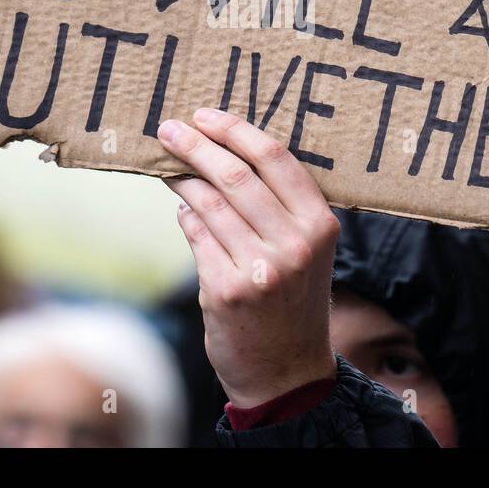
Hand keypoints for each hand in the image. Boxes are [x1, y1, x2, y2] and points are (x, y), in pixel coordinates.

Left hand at [158, 108, 339, 408]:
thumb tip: (220, 152)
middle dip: (195, 146)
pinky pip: (195, 235)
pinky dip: (185, 218)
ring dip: (182, 179)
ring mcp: (260, 269)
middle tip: (168, 129)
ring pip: (207, 203)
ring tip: (169, 167)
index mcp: (320, 224)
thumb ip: (277, 205)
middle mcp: (295, 244)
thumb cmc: (293, 299)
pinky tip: (184, 212)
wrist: (288, 372)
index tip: (204, 115)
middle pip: (235, 175)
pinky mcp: (226, 290)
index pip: (274, 158)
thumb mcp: (305, 250)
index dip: (234, 130)